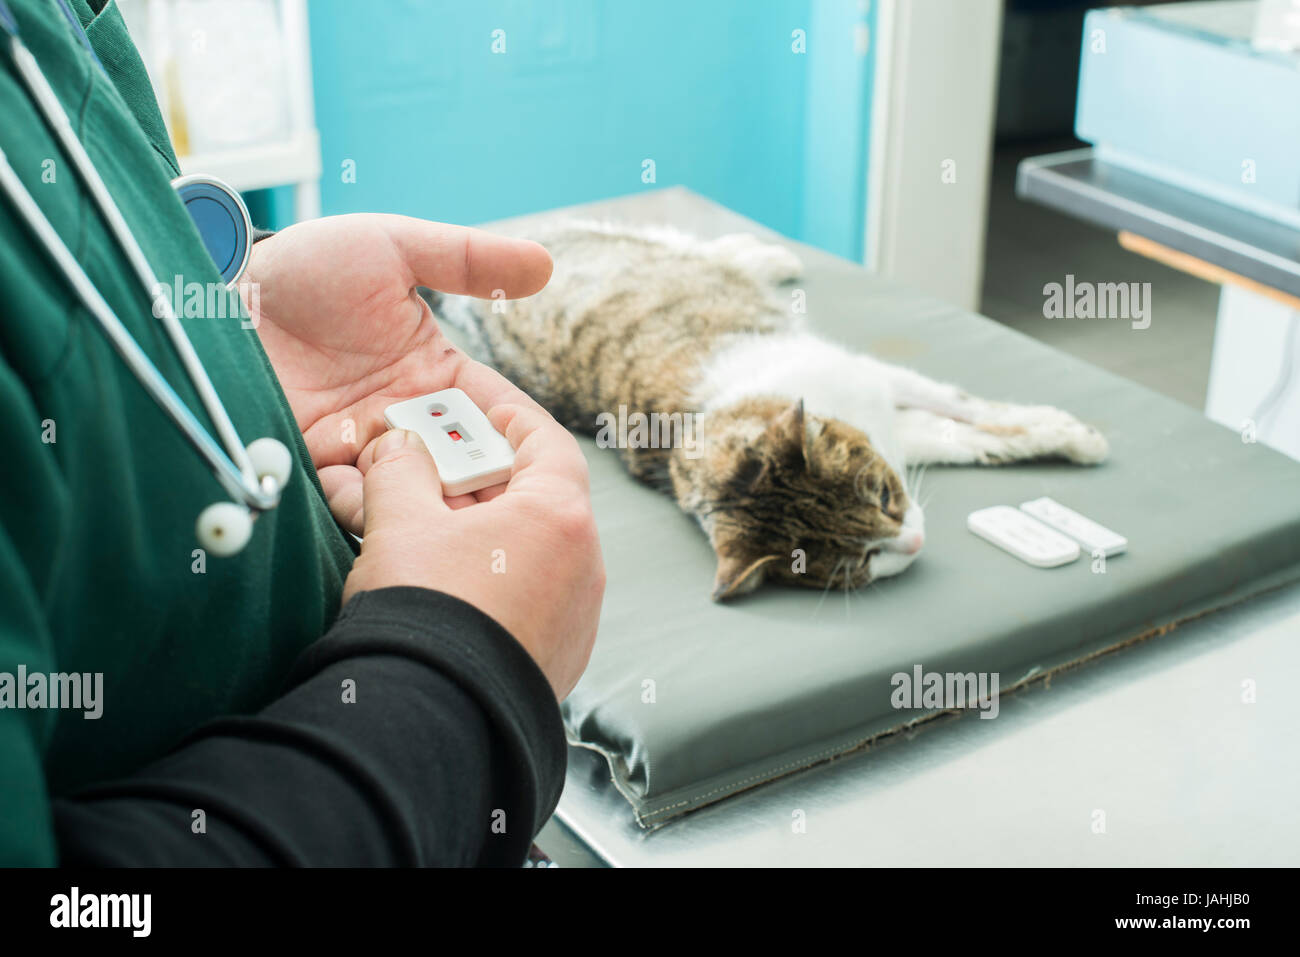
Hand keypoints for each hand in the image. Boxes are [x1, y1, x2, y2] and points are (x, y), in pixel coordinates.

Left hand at [243, 213, 553, 524]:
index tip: (544, 465)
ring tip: (451, 525)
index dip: (522, 442)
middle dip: (487, 494)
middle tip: (503, 516)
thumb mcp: (394, 248)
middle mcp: (408, 421)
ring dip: (435, 511)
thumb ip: (468, 259)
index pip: (499, 419)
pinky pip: (355, 503)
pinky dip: (374, 513)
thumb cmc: (308, 266)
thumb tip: (545, 264)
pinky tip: (387, 514)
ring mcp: (363, 450)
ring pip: (417, 496)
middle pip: (466, 470)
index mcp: (439, 376)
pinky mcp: (317, 470)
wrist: (217, 292)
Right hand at [342, 408, 604, 699]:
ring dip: (485, 529)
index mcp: (560, 518)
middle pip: (536, 497)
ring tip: (429, 525)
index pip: (546, 442)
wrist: (433, 717)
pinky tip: (448, 581)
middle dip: (481, 476)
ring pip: (531, 550)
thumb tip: (397, 452)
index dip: (511, 417)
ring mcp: (576, 615)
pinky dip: (496, 577)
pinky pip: (531, 596)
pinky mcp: (558, 656)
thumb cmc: (425, 614)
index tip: (486, 406)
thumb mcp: (399, 523)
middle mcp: (583, 564)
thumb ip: (397, 470)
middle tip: (438, 464)